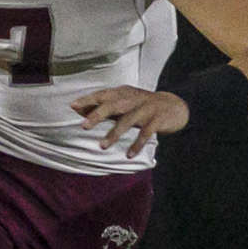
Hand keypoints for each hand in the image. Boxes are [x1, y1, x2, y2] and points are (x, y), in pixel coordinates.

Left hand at [71, 85, 187, 151]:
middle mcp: (133, 99)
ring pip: (128, 120)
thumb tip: (76, 108)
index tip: (73, 106)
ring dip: (114, 133)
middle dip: (97, 115)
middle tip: (83, 126)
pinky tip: (129, 155)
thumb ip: (102, 105)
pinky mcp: (157, 120)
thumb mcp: (122, 102)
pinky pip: (146, 133)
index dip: (88, 99)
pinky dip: (137, 144)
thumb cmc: (141, 106)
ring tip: (102, 146)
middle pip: (113, 105)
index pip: (103, 95)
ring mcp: (146, 109)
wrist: (174, 106)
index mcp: (122, 94)